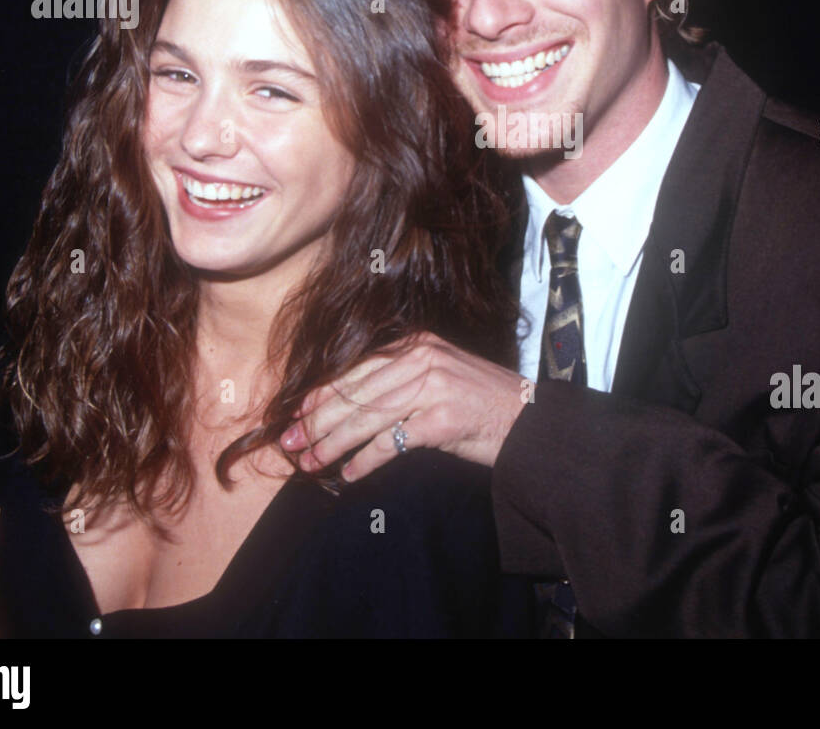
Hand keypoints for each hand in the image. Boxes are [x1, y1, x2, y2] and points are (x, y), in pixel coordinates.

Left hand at [279, 332, 530, 479]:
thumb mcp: (438, 376)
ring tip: (312, 464)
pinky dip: (365, 461)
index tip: (294, 415)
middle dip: (317, 421)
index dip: (320, 394)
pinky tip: (349, 475)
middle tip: (291, 444)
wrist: (529, 420)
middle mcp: (422, 358)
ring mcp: (433, 386)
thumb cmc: (480, 402)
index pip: (355, 368)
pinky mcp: (441, 419)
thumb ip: (398, 380)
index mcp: (418, 343)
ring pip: (366, 418)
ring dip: (333, 445)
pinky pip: (391, 443)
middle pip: (355, 393)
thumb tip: (346, 406)